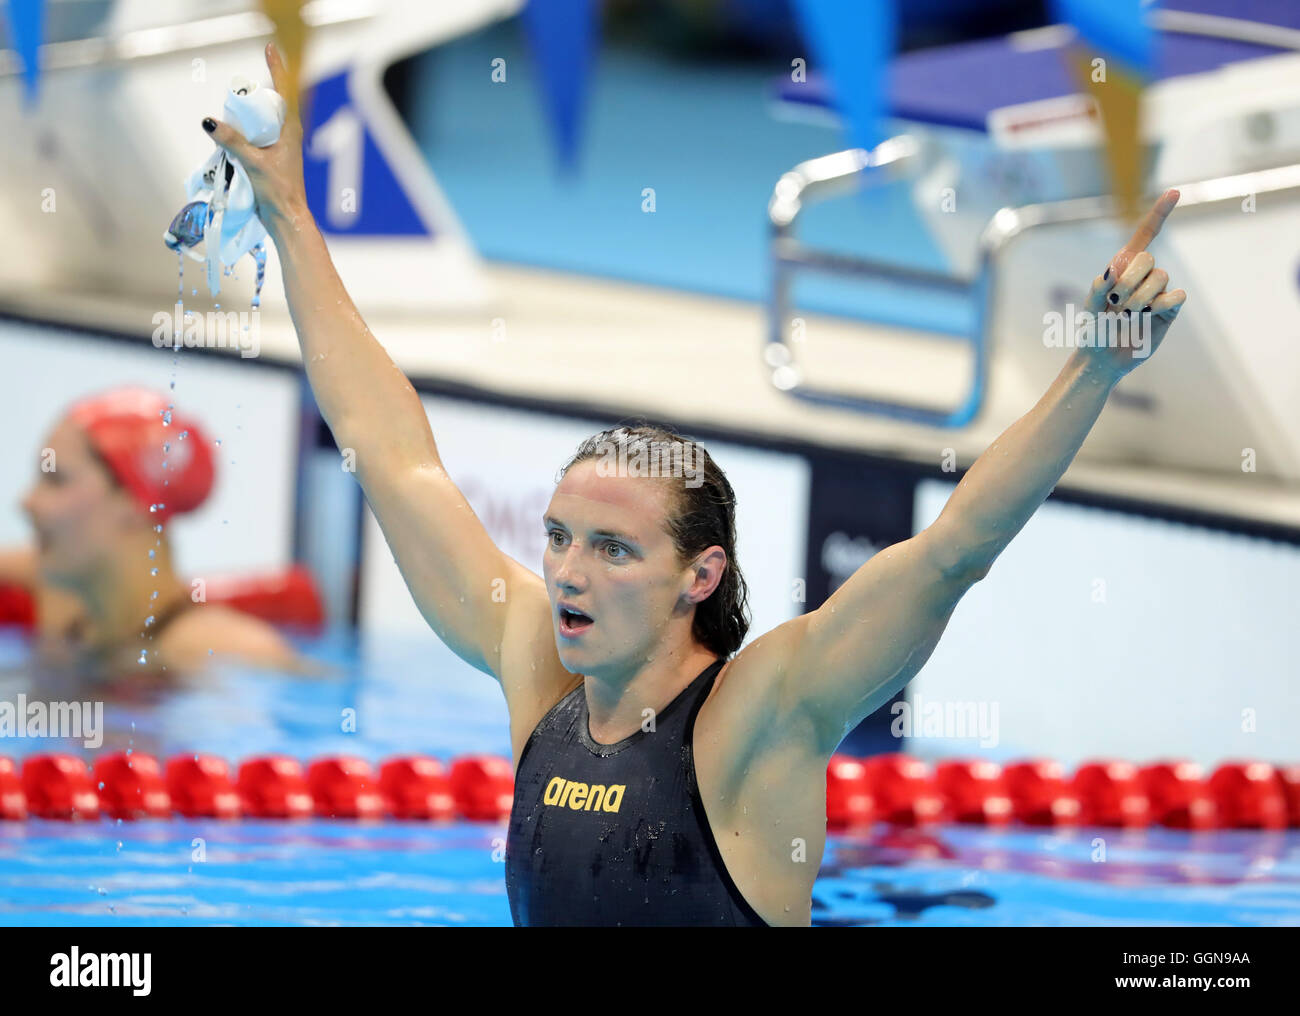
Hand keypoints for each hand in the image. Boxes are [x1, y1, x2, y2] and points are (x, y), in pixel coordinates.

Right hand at [202, 43, 307, 233]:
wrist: (286, 219)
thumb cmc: (278, 192)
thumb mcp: (253, 163)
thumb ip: (232, 141)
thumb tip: (210, 122)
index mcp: (291, 130)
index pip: (285, 91)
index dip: (277, 68)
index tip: (269, 48)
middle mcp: (287, 134)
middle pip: (271, 102)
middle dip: (255, 92)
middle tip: (240, 88)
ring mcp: (280, 145)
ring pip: (262, 119)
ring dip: (248, 113)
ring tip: (234, 112)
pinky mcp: (271, 157)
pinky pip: (256, 135)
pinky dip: (244, 129)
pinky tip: (232, 134)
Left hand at [1080, 189, 1187, 379]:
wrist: (1102, 357)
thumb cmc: (1094, 330)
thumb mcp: (1090, 306)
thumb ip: (1097, 286)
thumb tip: (1112, 271)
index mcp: (1123, 266)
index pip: (1145, 234)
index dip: (1160, 213)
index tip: (1175, 192)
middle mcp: (1144, 275)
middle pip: (1148, 259)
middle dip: (1128, 281)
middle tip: (1115, 303)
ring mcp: (1159, 291)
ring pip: (1161, 278)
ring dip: (1139, 298)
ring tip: (1127, 315)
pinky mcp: (1169, 309)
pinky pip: (1176, 296)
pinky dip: (1159, 306)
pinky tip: (1147, 317)